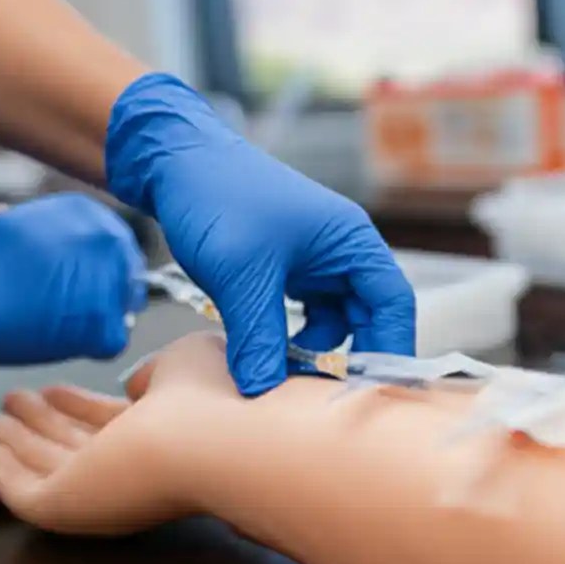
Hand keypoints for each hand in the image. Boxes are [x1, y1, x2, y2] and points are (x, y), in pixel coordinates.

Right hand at [0, 193, 142, 369]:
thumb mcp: (23, 232)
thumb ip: (60, 246)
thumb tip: (73, 267)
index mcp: (87, 212)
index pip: (117, 251)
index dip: (99, 276)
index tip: (80, 290)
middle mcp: (107, 238)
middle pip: (127, 281)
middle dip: (102, 299)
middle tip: (66, 313)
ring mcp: (110, 277)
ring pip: (120, 313)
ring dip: (93, 322)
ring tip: (48, 322)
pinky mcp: (101, 318)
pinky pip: (112, 341)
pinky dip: (88, 346)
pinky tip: (55, 338)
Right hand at [0, 332, 237, 533]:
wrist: (216, 440)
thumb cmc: (218, 394)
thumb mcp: (190, 358)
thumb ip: (157, 370)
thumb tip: (132, 384)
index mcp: (164, 435)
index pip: (114, 425)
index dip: (81, 406)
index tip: (55, 391)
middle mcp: (132, 467)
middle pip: (76, 447)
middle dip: (43, 424)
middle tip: (11, 402)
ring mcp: (100, 490)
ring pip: (50, 467)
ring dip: (20, 442)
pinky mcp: (69, 507)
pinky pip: (28, 497)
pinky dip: (5, 478)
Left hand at [106, 73, 415, 394]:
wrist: (171, 161)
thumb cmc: (216, 195)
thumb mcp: (240, 273)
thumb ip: (259, 336)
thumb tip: (265, 393)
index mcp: (351, 241)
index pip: (393, 304)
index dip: (391, 349)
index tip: (376, 394)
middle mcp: (341, 253)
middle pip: (370, 319)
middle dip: (353, 360)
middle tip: (330, 402)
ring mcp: (313, 263)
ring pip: (334, 324)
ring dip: (316, 354)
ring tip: (287, 380)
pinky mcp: (284, 273)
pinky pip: (303, 318)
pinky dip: (290, 343)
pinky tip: (265, 356)